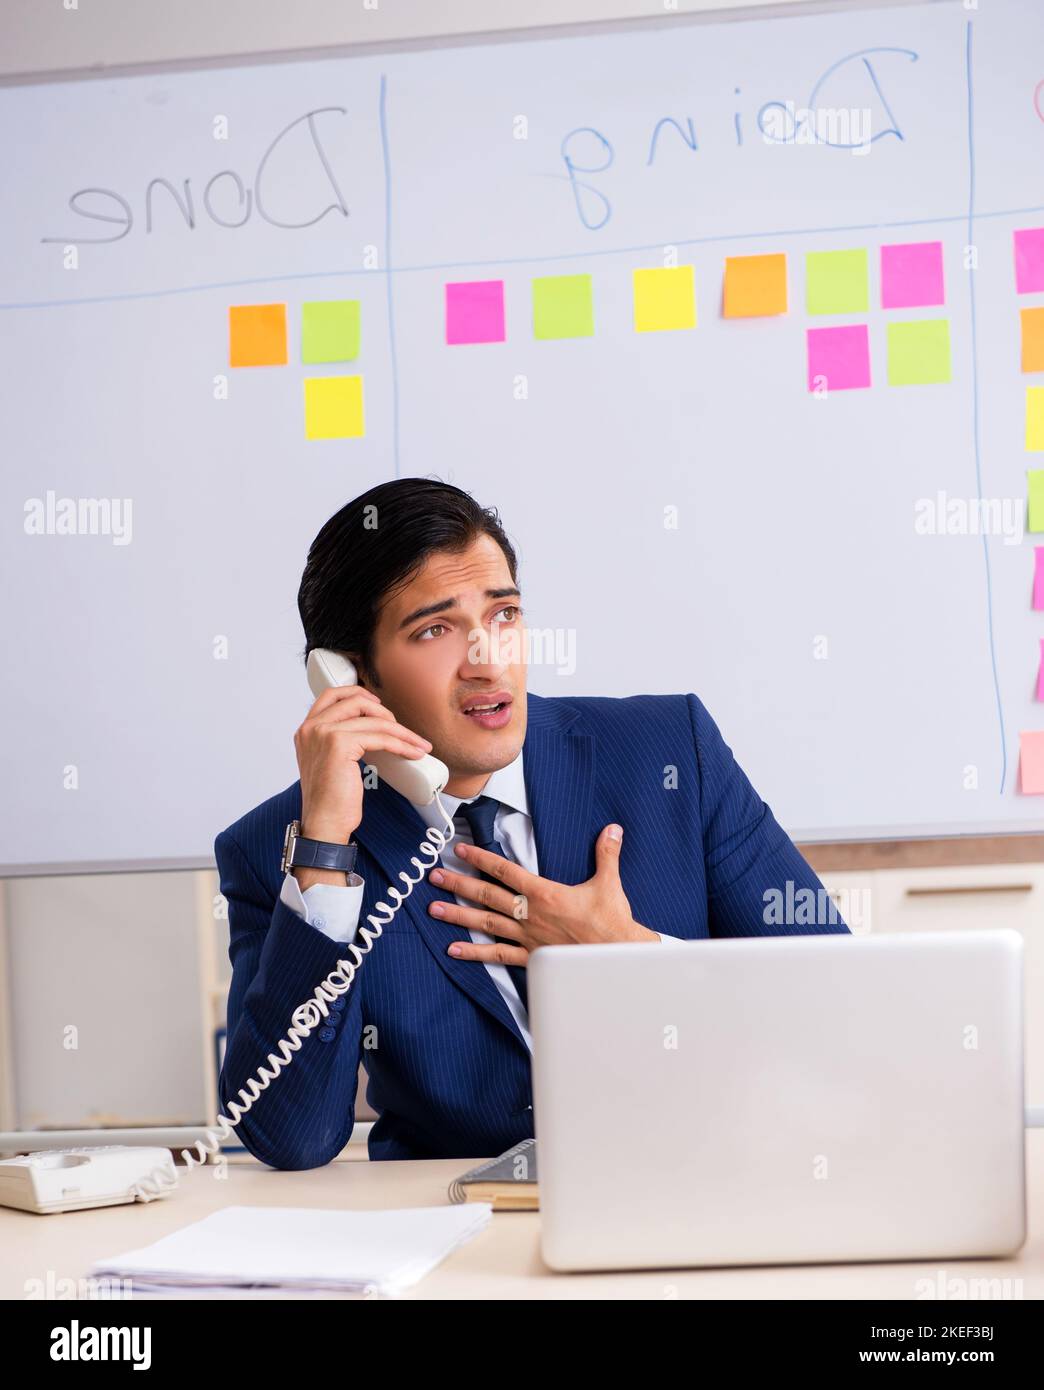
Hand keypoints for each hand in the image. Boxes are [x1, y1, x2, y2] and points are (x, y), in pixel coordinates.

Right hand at [292, 684, 431, 888]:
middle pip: (355, 700)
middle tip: (401, 729)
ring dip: (402, 731)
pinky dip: (402, 743)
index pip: (332, 695)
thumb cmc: (330, 800)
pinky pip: (381, 736)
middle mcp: (311, 727)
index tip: (379, 705)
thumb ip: (340, 740)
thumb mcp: (329, 762)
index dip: (359, 694)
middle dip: (384, 712)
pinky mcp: (339, 744)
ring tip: (417, 744)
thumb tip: (371, 728)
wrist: (324, 824)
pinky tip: (412, 753)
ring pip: (374, 720)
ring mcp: (323, 733)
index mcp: (307, 730)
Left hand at [426, 824, 657, 962]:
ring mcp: (527, 937)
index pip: (506, 871)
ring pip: (486, 924)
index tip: (460, 850)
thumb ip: (606, 854)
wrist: (618, 956)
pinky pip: (498, 955)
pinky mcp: (531, 957)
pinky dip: (475, 953)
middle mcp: (530, 914)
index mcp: (545, 893)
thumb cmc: (612, 922)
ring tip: (434, 910)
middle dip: (458, 884)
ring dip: (458, 915)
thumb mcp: (609, 883)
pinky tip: (454, 950)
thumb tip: (613, 829)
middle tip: (434, 877)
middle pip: (487, 895)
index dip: (481, 858)